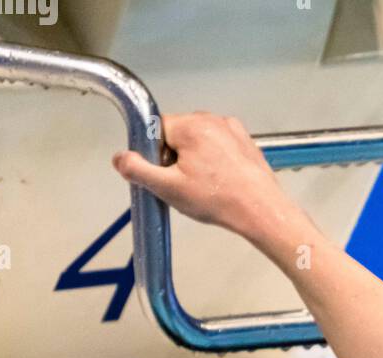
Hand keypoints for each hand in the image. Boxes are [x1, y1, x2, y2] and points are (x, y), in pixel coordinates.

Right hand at [112, 112, 299, 244]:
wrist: (263, 212)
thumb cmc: (218, 200)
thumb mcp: (169, 188)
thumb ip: (138, 170)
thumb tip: (119, 158)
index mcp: (190, 124)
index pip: (157, 130)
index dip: (157, 154)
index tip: (168, 175)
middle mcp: (212, 119)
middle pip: (179, 134)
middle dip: (177, 157)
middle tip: (189, 185)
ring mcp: (233, 129)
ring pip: (200, 141)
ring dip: (197, 160)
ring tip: (209, 187)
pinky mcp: (247, 142)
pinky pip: (220, 147)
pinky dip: (217, 162)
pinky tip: (223, 183)